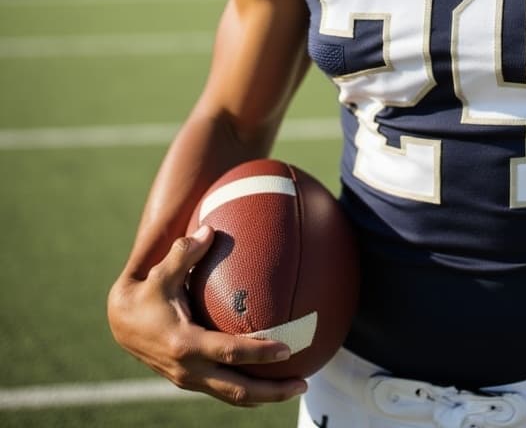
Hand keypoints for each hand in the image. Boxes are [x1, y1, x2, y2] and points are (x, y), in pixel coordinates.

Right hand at [107, 224, 307, 405]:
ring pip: (232, 396)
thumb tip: (209, 230)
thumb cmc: (145, 294)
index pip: (229, 352)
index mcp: (185, 344)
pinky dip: (249, 390)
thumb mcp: (159, 274)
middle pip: (237, 388)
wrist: (121, 324)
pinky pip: (224, 390)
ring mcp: (190, 379)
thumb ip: (183, 253)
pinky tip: (270, 381)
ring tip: (295, 387)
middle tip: (303, 383)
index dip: (259, 352)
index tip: (287, 349)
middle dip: (271, 390)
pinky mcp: (191, 381)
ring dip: (264, 396)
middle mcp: (189, 369)